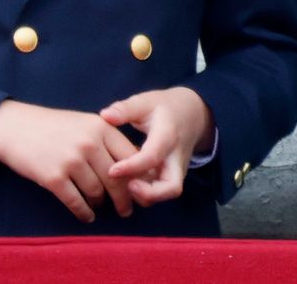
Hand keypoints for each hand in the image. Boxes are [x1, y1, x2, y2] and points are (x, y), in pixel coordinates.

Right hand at [0, 100, 138, 222]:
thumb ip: (107, 142)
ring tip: (98, 206)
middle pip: (118, 180)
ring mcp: (70, 160)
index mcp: (100, 126)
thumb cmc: (51, 126)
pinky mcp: (54, 177)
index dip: (139, 179)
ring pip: (98, 193)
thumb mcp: (82, 123)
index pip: (132, 158)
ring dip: (101, 205)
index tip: (140, 191)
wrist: (13, 126)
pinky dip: (84, 213)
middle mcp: (88, 142)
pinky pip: (77, 203)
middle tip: (125, 209)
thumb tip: (136, 171)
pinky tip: (86, 214)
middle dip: (124, 199)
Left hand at [100, 87, 214, 205]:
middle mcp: (176, 158)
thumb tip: (104, 115)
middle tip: (125, 186)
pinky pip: (163, 189)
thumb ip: (124, 109)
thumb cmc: (163, 107)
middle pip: (172, 187)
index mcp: (167, 136)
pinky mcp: (174, 175)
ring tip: (123, 186)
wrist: (192, 114)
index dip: (132, 167)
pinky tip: (128, 183)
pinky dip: (148, 191)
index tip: (112, 171)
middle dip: (149, 193)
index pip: (152, 157)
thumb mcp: (144, 101)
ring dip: (147, 195)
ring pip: (168, 192)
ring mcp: (177, 169)